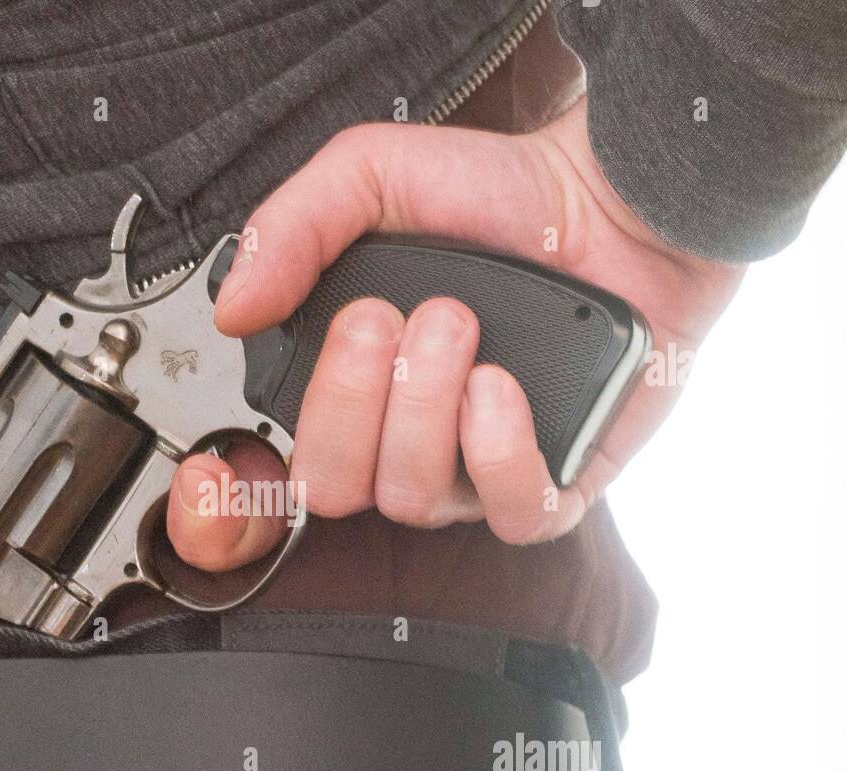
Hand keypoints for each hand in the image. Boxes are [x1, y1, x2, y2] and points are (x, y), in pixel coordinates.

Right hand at [166, 98, 743, 570]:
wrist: (612, 198)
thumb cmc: (499, 195)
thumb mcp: (373, 177)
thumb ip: (293, 230)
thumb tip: (234, 309)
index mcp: (351, 389)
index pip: (279, 470)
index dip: (260, 468)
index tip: (284, 395)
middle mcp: (403, 441)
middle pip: (333, 488)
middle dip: (350, 401)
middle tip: (391, 317)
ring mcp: (475, 471)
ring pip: (410, 499)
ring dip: (424, 406)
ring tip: (460, 322)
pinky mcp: (554, 484)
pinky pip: (512, 517)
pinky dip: (497, 453)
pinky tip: (499, 387)